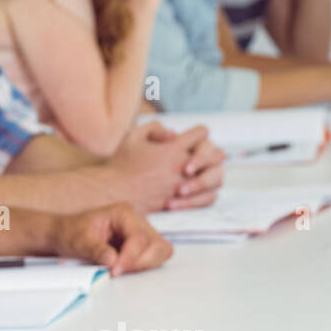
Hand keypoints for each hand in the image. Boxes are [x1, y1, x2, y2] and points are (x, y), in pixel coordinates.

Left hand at [48, 202, 172, 275]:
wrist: (66, 234)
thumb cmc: (72, 233)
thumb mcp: (78, 241)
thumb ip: (95, 250)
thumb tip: (112, 260)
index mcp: (123, 213)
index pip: (139, 237)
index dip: (130, 257)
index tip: (114, 270)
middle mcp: (137, 220)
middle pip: (156, 244)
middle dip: (139, 262)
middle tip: (117, 272)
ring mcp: (142, 232)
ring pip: (160, 251)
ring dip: (144, 265)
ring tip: (121, 270)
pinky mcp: (141, 245)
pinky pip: (155, 257)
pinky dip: (144, 266)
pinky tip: (125, 269)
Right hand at [104, 122, 223, 211]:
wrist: (114, 192)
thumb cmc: (121, 164)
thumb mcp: (133, 137)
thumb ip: (154, 128)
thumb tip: (172, 132)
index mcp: (173, 148)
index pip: (201, 133)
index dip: (198, 133)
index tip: (192, 137)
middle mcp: (182, 166)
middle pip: (215, 154)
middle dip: (210, 152)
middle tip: (204, 154)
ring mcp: (184, 185)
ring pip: (216, 176)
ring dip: (212, 172)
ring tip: (204, 172)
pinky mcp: (182, 201)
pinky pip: (208, 197)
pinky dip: (207, 192)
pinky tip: (198, 189)